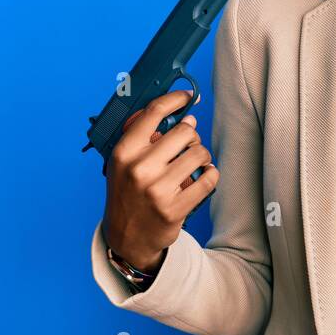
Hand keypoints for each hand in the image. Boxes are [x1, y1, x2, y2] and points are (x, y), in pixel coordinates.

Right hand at [101, 89, 219, 271]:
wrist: (127, 237)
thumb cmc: (129, 192)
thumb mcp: (124, 163)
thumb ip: (143, 137)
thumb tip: (183, 113)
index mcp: (123, 152)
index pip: (153, 112)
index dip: (175, 99)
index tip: (188, 97)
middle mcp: (139, 169)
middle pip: (184, 132)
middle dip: (192, 135)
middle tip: (188, 144)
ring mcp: (157, 190)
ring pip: (199, 154)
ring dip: (202, 156)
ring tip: (195, 163)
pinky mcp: (175, 208)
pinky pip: (209, 179)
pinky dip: (211, 175)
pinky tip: (204, 176)